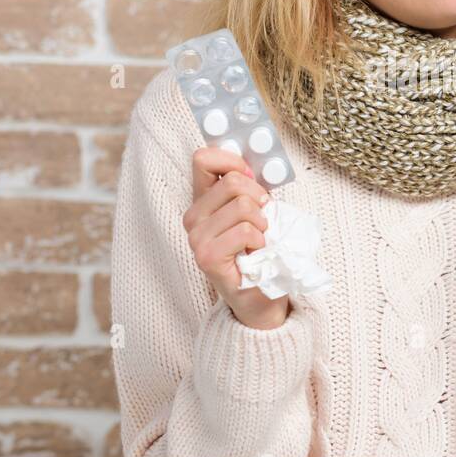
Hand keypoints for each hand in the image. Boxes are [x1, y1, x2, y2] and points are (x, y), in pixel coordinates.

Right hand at [183, 147, 287, 329]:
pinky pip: (245, 231)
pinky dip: (260, 240)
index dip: (232, 162)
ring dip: (262, 223)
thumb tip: (257, 165)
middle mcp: (193, 217)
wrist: (261, 296)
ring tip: (258, 240)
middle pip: (232, 182)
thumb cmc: (260, 251)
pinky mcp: (207, 257)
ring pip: (242, 206)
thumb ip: (250, 187)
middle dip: (259, 198)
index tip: (250, 178)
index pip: (203, 160)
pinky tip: (255, 254)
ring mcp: (197, 238)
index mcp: (202, 201)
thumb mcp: (256, 211)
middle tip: (262, 220)